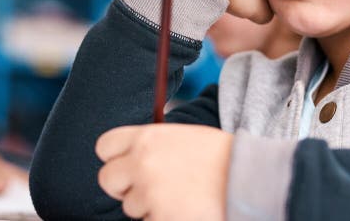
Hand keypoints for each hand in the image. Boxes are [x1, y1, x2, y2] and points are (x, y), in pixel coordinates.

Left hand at [96, 124, 232, 220]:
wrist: (245, 177)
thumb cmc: (218, 155)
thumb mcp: (181, 137)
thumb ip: (151, 145)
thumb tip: (131, 157)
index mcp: (146, 137)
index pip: (105, 146)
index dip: (114, 158)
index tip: (125, 164)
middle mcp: (141, 162)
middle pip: (107, 179)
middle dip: (123, 186)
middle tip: (144, 187)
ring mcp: (148, 192)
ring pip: (129, 206)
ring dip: (148, 205)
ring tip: (178, 195)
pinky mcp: (158, 217)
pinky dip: (162, 218)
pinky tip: (183, 208)